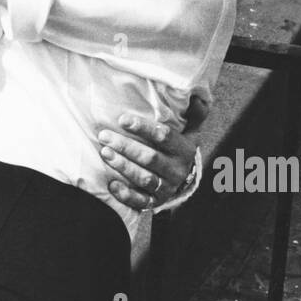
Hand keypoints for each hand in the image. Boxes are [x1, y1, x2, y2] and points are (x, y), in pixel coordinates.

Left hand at [97, 94, 209, 210]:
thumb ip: (193, 114)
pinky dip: (125, 194)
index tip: (122, 119)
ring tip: (105, 153)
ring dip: (123, 166)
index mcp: (184, 150)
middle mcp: (177, 171)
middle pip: (150, 158)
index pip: (164, 136)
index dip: (143, 128)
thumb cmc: (179, 149)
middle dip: (126, 146)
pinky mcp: (155, 202)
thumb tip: (196, 98)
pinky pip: (140, 202)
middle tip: (104, 136)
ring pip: (144, 178)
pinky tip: (111, 184)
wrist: (185, 182)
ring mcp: (166, 188)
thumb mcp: (190, 131)